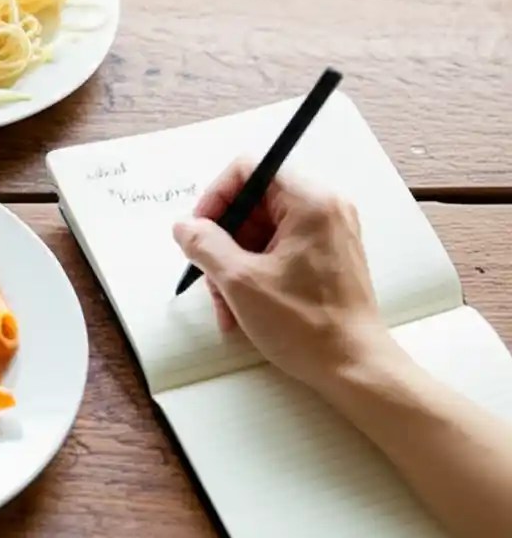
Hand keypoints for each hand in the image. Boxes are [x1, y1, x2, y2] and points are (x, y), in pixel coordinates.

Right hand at [171, 158, 404, 390]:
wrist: (354, 368)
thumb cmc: (307, 326)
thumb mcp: (239, 281)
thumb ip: (205, 244)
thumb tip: (185, 227)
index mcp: (310, 202)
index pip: (249, 169)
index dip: (216, 197)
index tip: (199, 230)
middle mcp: (324, 209)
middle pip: (252, 202)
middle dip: (222, 239)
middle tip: (208, 274)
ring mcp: (328, 233)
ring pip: (261, 231)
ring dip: (233, 263)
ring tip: (224, 303)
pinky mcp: (326, 257)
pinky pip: (277, 250)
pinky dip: (253, 272)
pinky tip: (241, 307)